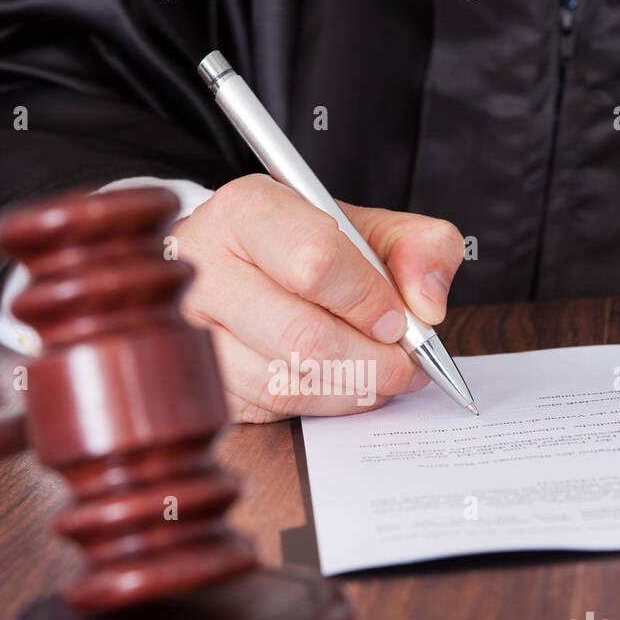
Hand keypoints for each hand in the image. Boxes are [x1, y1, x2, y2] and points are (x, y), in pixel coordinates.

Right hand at [171, 174, 464, 421]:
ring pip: (286, 382)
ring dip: (351, 388)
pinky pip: (270, 409)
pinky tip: (340, 384)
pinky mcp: (200, 377)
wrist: (248, 265)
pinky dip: (321, 404)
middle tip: (404, 364)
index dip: (369, 300)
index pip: (315, 262)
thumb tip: (428, 305)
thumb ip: (421, 246)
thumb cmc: (309, 247)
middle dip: (372, 361)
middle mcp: (203, 266)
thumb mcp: (371, 228)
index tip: (398, 319)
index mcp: (248, 210)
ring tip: (378, 373)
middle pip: (302, 335)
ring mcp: (190, 328)